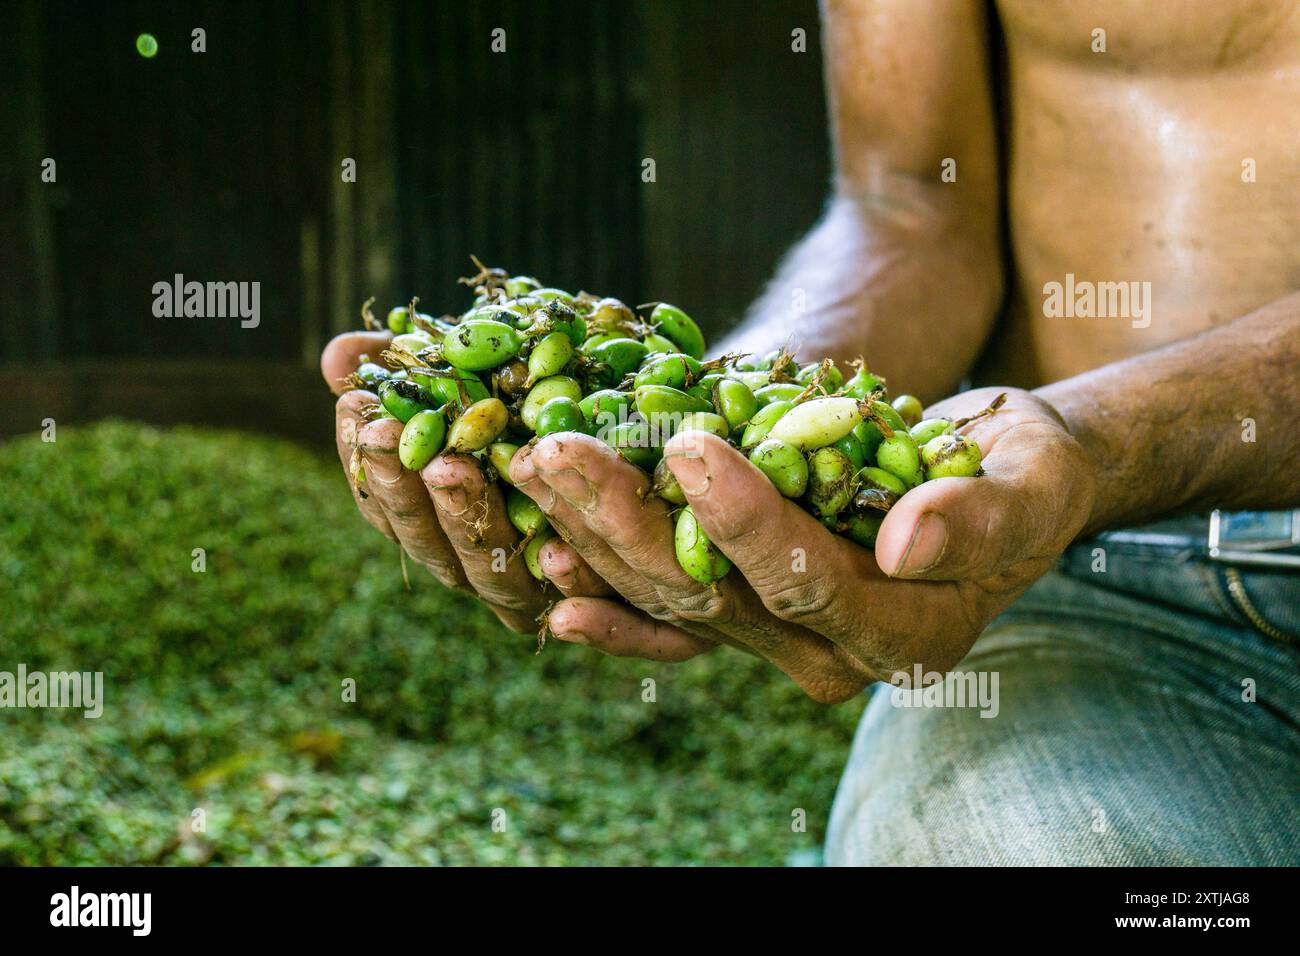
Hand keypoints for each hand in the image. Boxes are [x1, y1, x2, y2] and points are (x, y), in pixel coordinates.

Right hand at [320, 331, 610, 632]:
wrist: (678, 427)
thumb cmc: (566, 396)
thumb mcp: (496, 370)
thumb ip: (421, 373)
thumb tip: (338, 356)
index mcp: (453, 520)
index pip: (391, 507)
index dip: (367, 460)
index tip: (353, 410)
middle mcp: (491, 563)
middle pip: (434, 547)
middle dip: (406, 489)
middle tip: (391, 435)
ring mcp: (547, 592)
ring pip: (496, 576)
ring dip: (468, 521)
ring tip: (454, 464)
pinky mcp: (614, 606)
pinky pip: (589, 602)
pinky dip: (571, 582)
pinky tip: (557, 546)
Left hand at [509, 387, 1095, 699]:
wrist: (1001, 484)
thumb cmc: (1024, 475)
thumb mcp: (1029, 483)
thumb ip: (981, 517)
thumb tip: (906, 539)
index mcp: (902, 634)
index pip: (804, 581)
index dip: (743, 519)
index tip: (689, 445)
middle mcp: (830, 652)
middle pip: (711, 597)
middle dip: (626, 522)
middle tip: (556, 451)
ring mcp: (780, 637)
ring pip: (672, 600)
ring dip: (593, 539)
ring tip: (528, 474)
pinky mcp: (748, 608)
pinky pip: (666, 616)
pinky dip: (607, 595)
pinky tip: (547, 568)